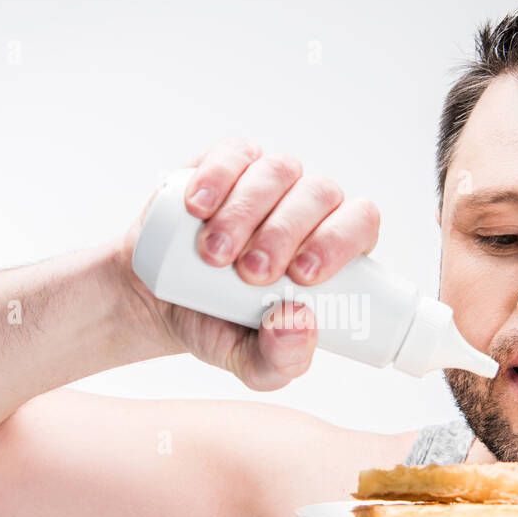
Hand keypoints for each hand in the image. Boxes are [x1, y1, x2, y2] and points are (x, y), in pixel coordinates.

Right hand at [122, 137, 381, 390]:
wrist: (157, 300)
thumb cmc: (219, 326)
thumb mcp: (250, 363)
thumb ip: (281, 360)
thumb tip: (300, 322)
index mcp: (333, 248)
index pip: (360, 223)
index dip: (339, 241)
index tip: (302, 276)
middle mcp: (308, 207)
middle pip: (319, 195)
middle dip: (285, 233)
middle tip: (250, 273)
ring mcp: (269, 180)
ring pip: (277, 172)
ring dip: (247, 211)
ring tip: (214, 254)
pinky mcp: (227, 163)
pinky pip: (234, 153)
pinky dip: (218, 177)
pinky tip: (199, 207)